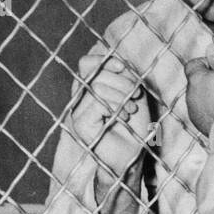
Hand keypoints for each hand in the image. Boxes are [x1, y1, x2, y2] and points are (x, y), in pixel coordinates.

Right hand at [68, 50, 152, 180]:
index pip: (87, 63)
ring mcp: (77, 111)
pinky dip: (115, 106)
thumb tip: (120, 61)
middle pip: (94, 71)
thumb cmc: (134, 126)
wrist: (134, 153)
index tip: (123, 66)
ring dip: (121, 96)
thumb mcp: (133, 95)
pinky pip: (97, 102)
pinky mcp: (79, 124)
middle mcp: (81, 98)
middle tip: (135, 95)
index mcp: (90, 89)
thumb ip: (124, 76)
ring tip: (130, 110)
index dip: (104, 60)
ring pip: (98, 86)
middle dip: (121, 80)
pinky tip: (122, 117)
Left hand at [184, 44, 213, 135]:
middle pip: (197, 82)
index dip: (206, 62)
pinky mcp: (201, 125)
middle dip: (210, 80)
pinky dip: (213, 111)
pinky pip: (205, 113)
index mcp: (197, 78)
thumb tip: (212, 48)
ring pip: (201, 98)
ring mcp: (194, 112)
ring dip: (212, 97)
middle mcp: (191, 95)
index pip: (193, 64)